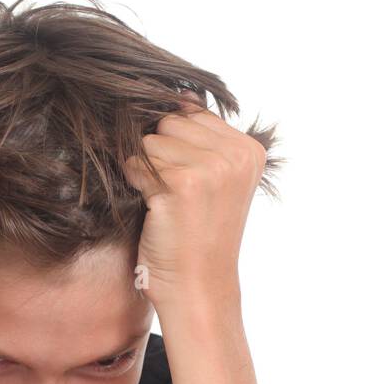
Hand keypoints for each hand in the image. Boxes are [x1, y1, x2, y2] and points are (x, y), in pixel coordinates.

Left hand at [122, 95, 267, 311]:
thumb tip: (179, 95)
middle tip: (175, 196)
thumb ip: (203, 139)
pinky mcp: (180, 184)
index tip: (186, 183)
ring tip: (167, 205)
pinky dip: (136, 185)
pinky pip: (135, 163)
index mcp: (249, 150)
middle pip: (168, 123)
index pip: (192, 114)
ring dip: (147, 173)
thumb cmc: (199, 238)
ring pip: (149, 142)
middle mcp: (235, 155)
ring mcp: (210, 168)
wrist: (197, 288)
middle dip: (161, 155)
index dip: (177, 145)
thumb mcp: (216, 183)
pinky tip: (155, 210)